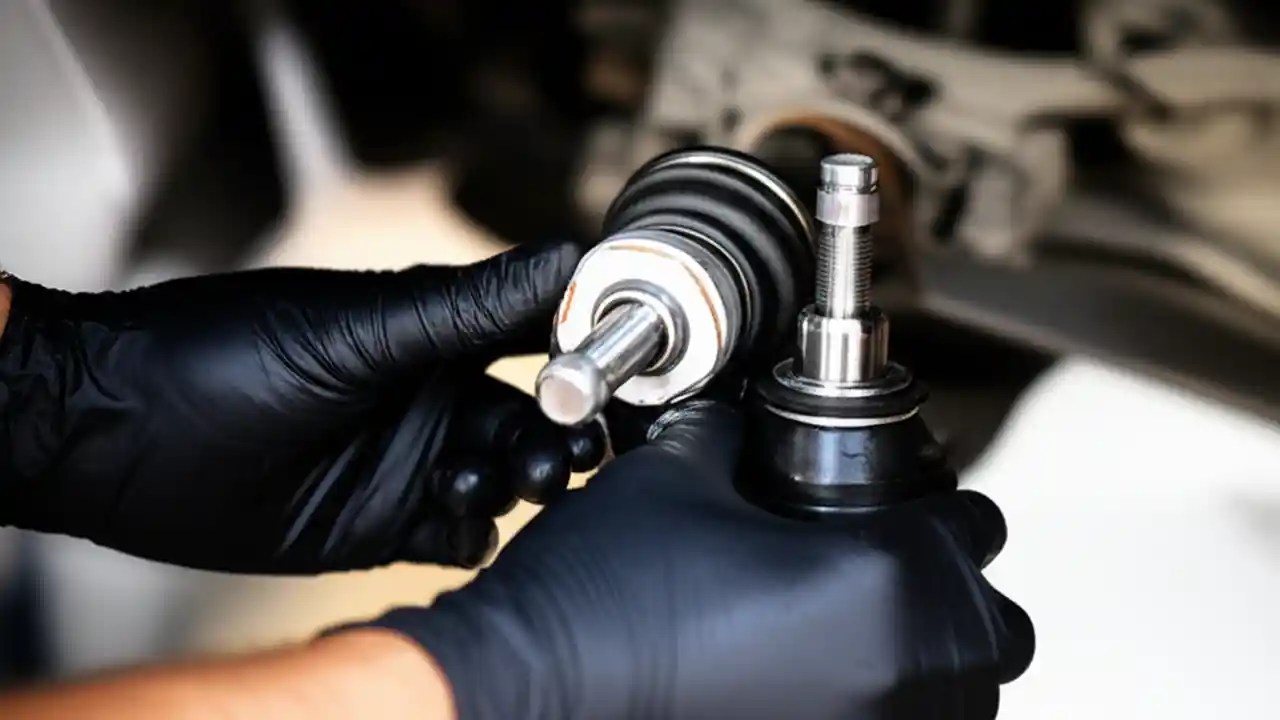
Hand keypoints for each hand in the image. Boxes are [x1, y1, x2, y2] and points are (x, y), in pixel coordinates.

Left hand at [0, 241, 604, 572]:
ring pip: (502, 475)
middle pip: (529, 418)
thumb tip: (560, 258)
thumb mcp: (354, 330)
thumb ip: (463, 307)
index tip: (616, 360)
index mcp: (428, 334)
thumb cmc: (218, 359)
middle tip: (570, 441)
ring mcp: (408, 461)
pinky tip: (468, 514)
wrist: (116, 440)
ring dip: (522, 477)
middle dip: (561, 429)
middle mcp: (426, 396)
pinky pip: (458, 532)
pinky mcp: (383, 523)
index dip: (578, 347)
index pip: (529, 336)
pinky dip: (477, 528)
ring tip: (512, 474)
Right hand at [370, 402, 1033, 718]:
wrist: (528, 688)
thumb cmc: (597, 596)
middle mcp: (893, 678)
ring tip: (864, 633)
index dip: (941, 503)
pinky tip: (828, 682)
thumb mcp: (676, 472)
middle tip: (894, 570)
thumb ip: (737, 433)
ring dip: (931, 658)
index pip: (974, 528)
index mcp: (874, 585)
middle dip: (953, 591)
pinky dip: (885, 704)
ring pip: (964, 698)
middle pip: (993, 628)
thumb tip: (747, 425)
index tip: (914, 504)